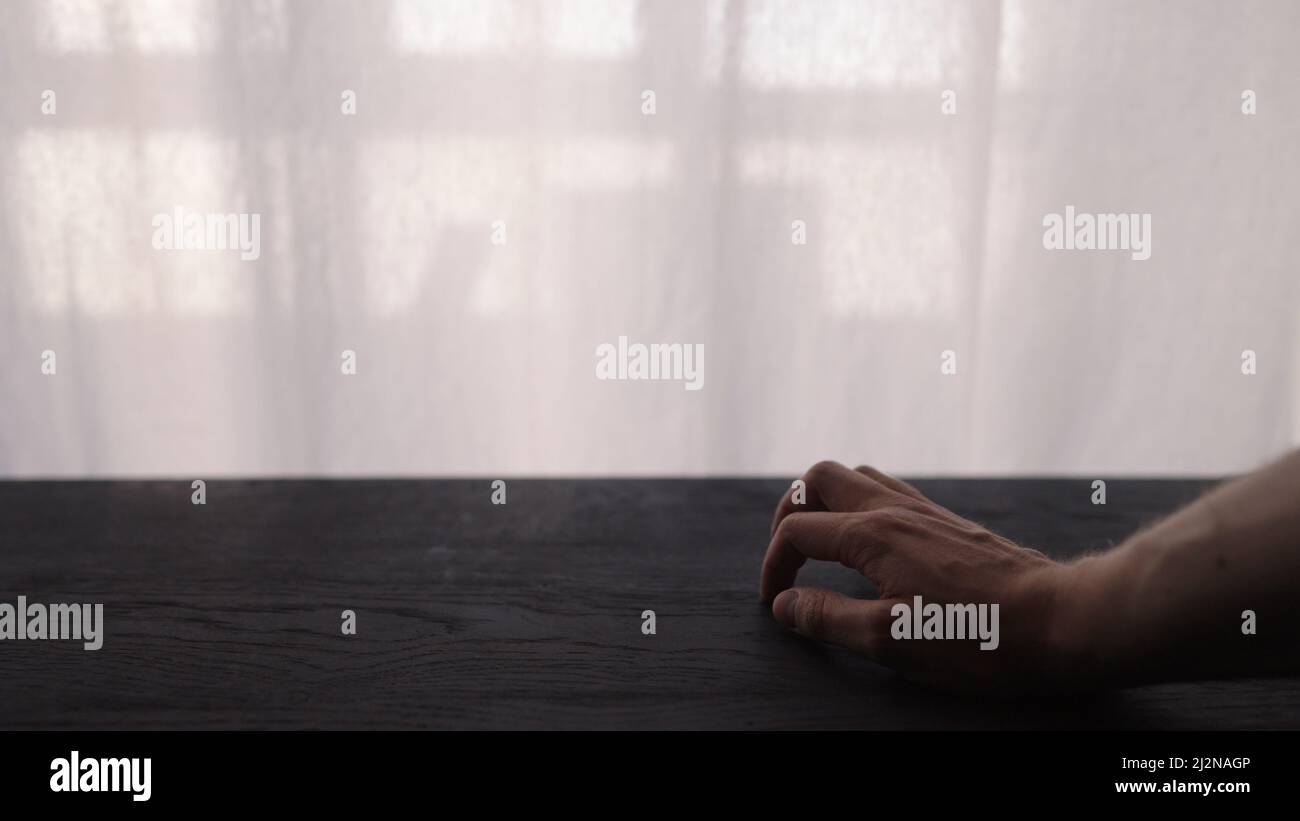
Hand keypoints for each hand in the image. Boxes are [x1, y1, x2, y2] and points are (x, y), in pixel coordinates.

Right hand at [760, 460, 1073, 692]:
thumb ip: (828, 618)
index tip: (775, 601)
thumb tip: (786, 604)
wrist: (1057, 620)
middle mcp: (894, 510)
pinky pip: (890, 490)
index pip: (798, 532)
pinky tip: (870, 543)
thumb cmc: (976, 637)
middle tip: (785, 554)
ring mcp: (924, 511)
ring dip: (826, 502)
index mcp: (873, 535)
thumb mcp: (889, 640)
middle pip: (819, 478)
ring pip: (857, 475)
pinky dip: (862, 506)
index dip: (773, 566)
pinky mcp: (947, 522)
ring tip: (820, 544)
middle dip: (789, 511)